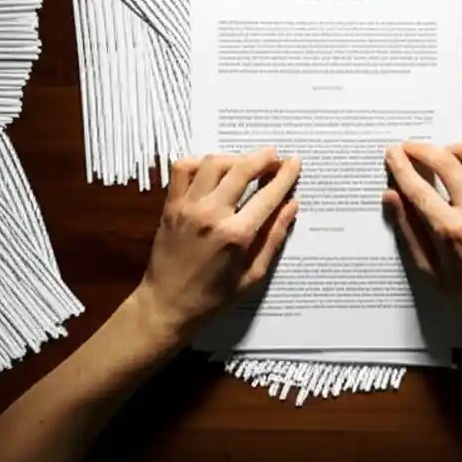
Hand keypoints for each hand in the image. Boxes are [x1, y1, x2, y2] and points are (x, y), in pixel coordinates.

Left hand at [136, 148, 300, 343]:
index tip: (295, 162)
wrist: (167, 305)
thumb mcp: (253, 275)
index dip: (285, 175)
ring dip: (235, 158)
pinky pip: (183, 168)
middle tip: (275, 156)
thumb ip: (273, 237)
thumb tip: (292, 205)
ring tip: (246, 164)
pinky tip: (213, 170)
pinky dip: (200, 162)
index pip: (268, 196)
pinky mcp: (171, 206)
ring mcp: (187, 207)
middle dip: (263, 158)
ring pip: (214, 163)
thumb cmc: (213, 297)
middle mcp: (211, 215)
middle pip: (242, 170)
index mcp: (236, 235)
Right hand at [382, 142, 461, 343]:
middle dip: (423, 149)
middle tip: (411, 148)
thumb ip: (408, 229)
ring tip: (448, 154)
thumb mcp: (428, 269)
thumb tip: (391, 195)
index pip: (419, 188)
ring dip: (460, 148)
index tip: (392, 153)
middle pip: (447, 162)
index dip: (401, 166)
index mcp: (451, 231)